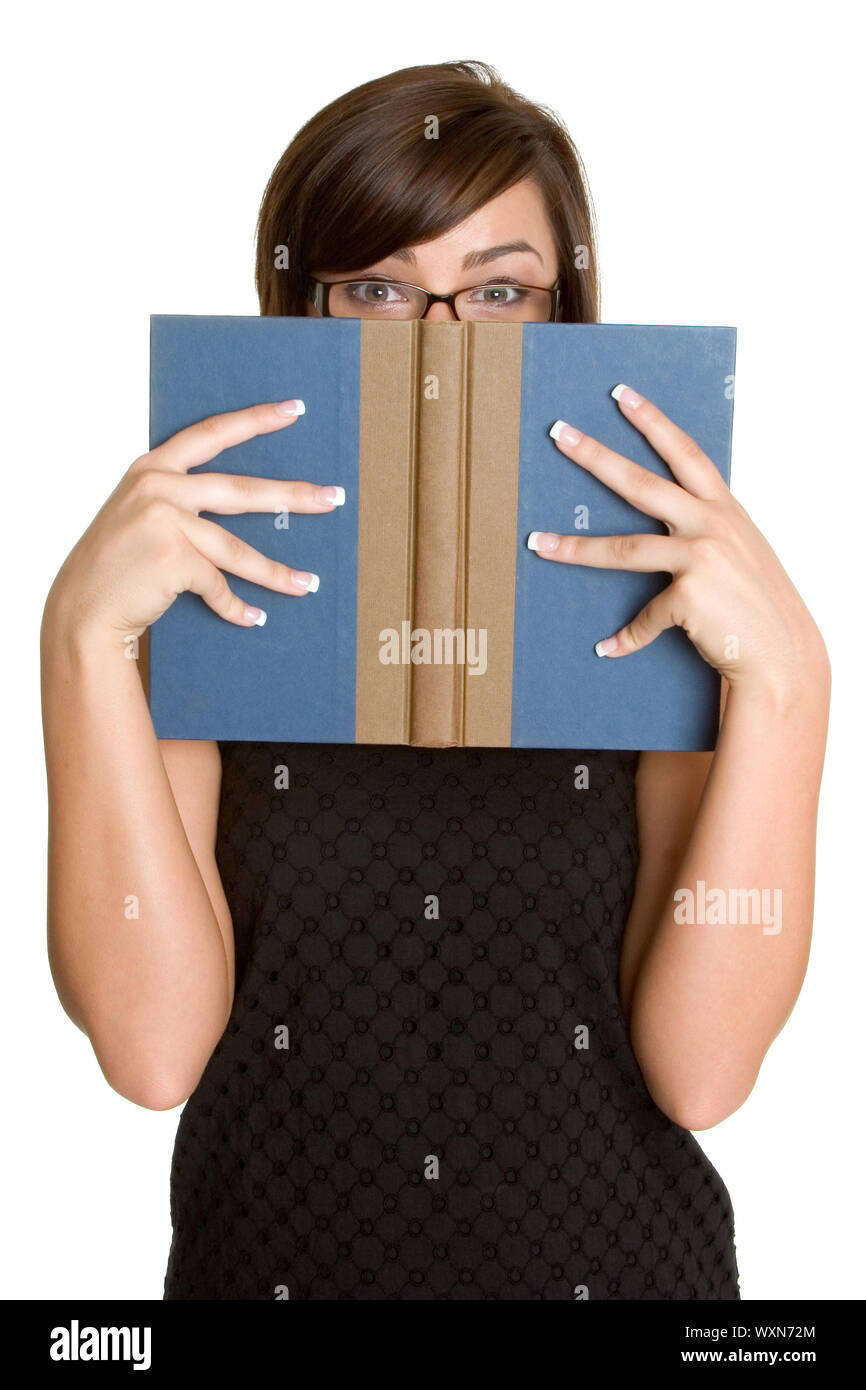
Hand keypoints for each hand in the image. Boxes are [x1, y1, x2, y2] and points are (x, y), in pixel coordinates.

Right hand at [44, 399, 345, 643]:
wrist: (83, 608)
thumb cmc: (117, 565)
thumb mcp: (140, 515)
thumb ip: (180, 499)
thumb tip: (244, 500)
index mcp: (152, 468)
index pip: (212, 433)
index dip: (255, 420)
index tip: (295, 409)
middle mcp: (158, 487)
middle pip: (242, 491)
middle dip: (293, 495)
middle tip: (333, 498)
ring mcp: (165, 521)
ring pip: (237, 549)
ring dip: (276, 572)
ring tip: (307, 584)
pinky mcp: (174, 559)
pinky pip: (218, 585)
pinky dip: (236, 607)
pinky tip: (254, 618)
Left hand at [528, 384, 827, 697]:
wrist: (781, 654)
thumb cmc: (758, 606)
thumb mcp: (739, 554)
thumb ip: (706, 532)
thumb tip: (666, 529)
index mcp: (725, 510)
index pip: (684, 453)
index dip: (653, 421)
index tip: (622, 395)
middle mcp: (712, 525)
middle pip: (641, 484)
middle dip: (596, 456)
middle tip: (560, 433)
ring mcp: (701, 558)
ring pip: (623, 549)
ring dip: (575, 548)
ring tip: (538, 542)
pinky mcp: (690, 595)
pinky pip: (645, 617)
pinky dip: (627, 637)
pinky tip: (610, 647)